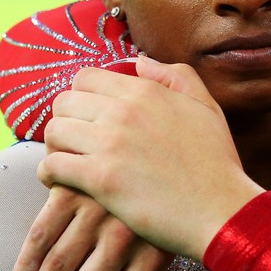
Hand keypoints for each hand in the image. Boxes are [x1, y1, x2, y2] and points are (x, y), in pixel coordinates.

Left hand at [40, 56, 264, 261]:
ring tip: (66, 160)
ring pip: (54, 131)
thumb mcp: (206, 106)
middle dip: (65, 120)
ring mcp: (110, 144)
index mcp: (145, 91)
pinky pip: (53, 165)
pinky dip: (49, 173)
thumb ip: (175, 75)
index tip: (88, 116)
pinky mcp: (101, 179)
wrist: (221, 209)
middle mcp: (123, 111)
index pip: (85, 77)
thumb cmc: (217, 162)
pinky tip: (60, 181)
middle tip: (74, 141)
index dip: (81, 96)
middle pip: (64, 101)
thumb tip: (140, 60)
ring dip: (55, 146)